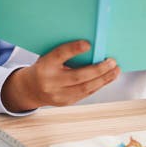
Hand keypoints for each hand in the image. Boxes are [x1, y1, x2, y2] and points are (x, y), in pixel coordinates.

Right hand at [1, 40, 120, 111]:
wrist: (30, 89)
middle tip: (112, 61)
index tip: (88, 44)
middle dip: (98, 69)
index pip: (60, 55)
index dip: (73, 49)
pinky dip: (98, 85)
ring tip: (116, 70)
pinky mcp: (65, 102)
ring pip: (85, 88)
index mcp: (44, 65)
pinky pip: (85, 94)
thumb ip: (65, 54)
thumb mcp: (48, 57)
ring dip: (104, 79)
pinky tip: (108, 78)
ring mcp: (57, 95)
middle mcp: (50, 81)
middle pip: (77, 76)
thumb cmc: (44, 67)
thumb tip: (92, 48)